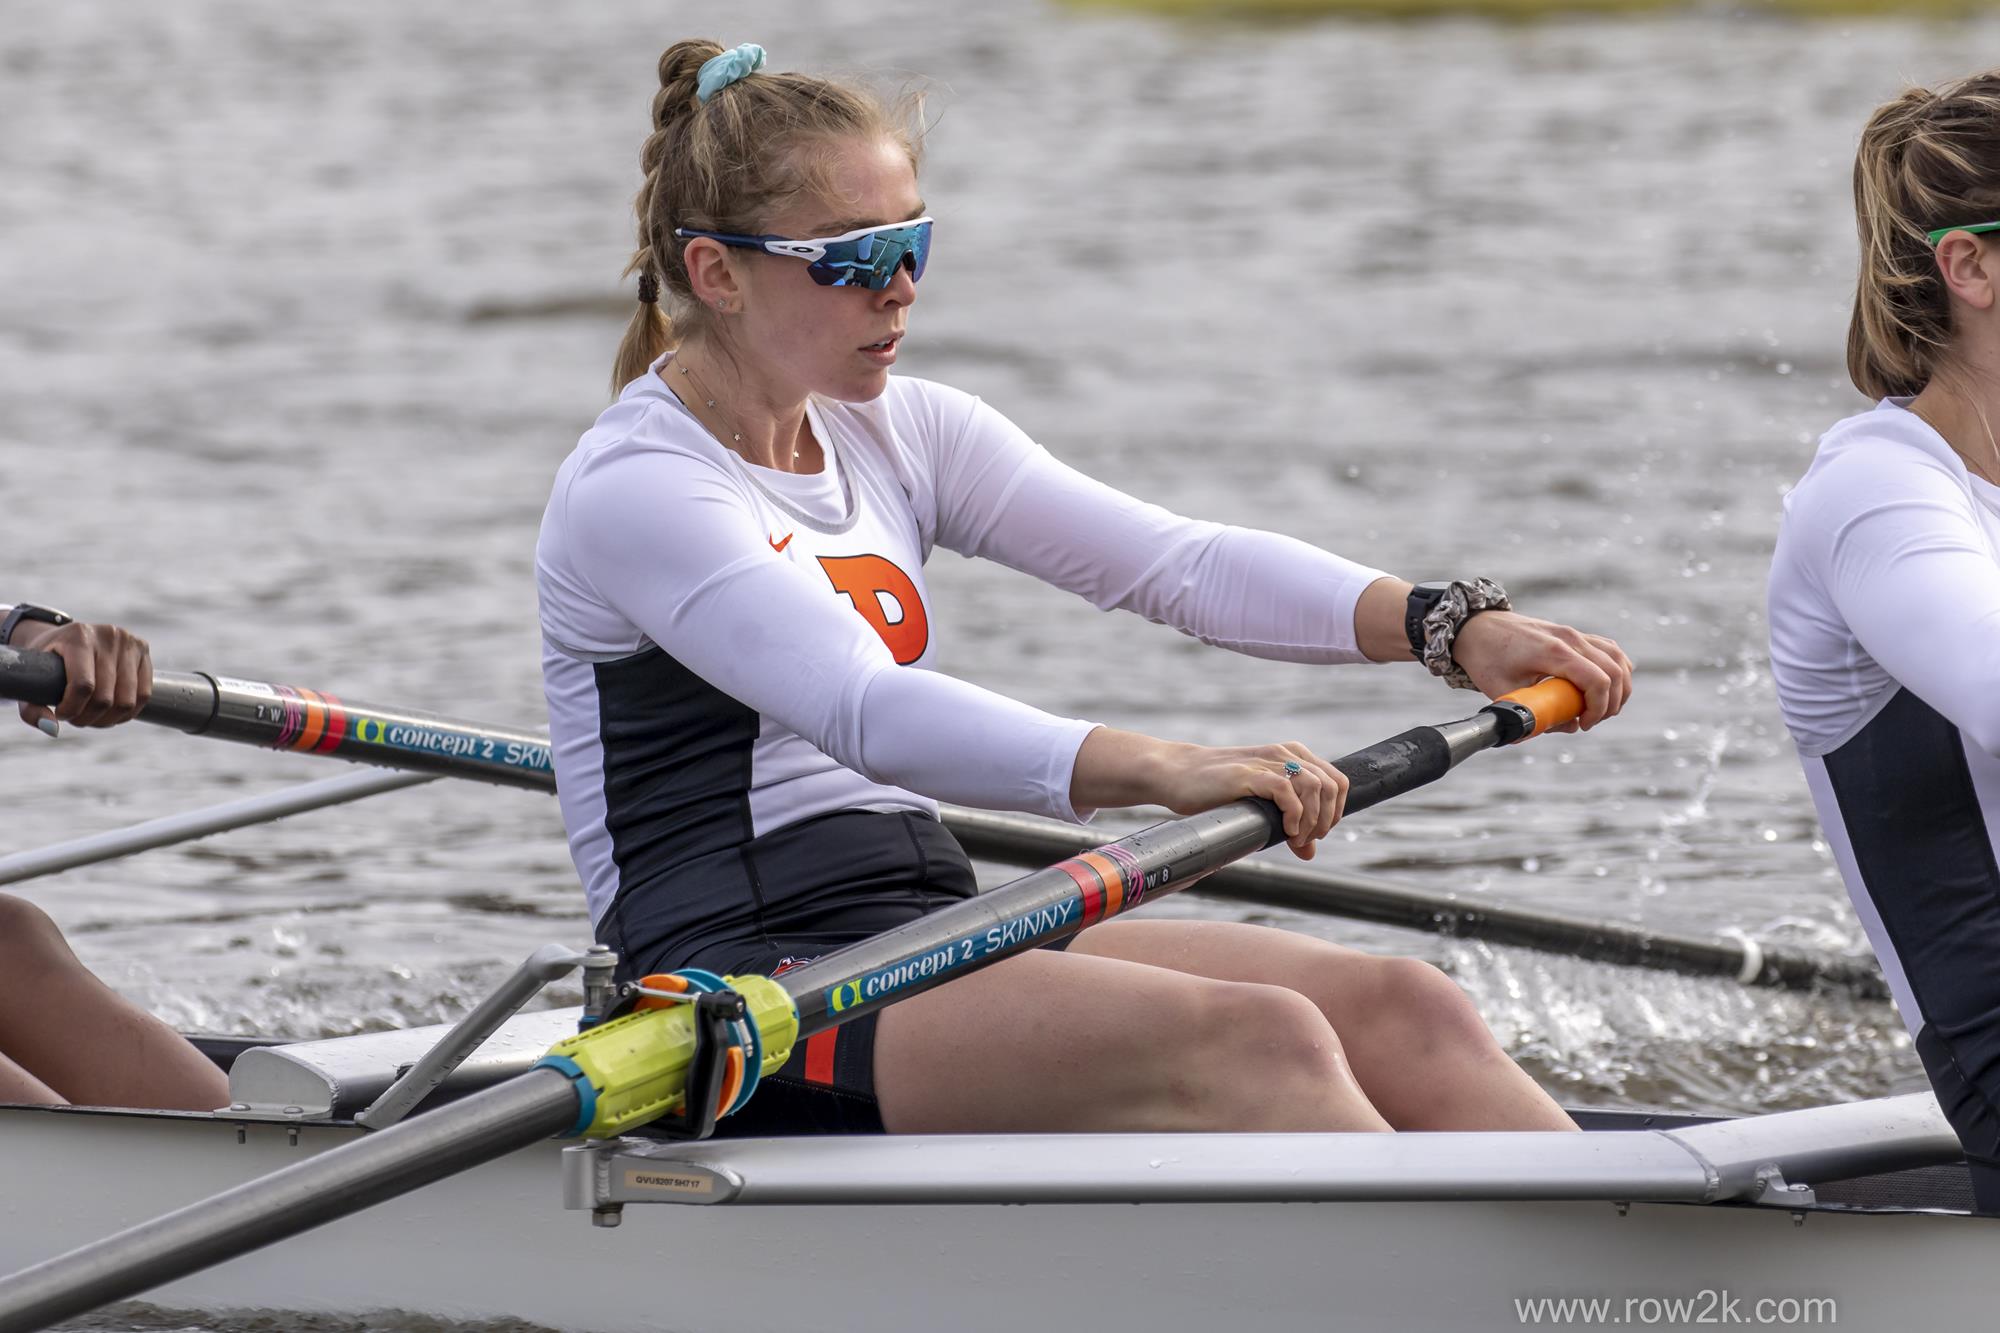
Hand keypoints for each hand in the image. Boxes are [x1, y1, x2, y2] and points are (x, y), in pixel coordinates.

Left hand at [11, 620, 152, 729]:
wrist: (67, 636)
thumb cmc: (47, 662)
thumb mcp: (31, 680)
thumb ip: (32, 709)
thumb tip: (53, 730)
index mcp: (78, 637)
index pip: (83, 686)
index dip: (72, 709)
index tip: (61, 714)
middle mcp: (108, 636)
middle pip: (105, 697)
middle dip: (88, 717)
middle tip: (76, 718)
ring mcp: (130, 642)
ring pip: (127, 701)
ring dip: (108, 719)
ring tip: (92, 717)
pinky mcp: (143, 650)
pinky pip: (144, 695)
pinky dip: (127, 712)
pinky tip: (111, 712)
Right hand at [1156, 741, 1347, 859]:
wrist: (1178, 775)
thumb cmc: (1216, 791)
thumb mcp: (1260, 805)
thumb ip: (1288, 821)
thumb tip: (1310, 852)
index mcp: (1292, 755)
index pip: (1338, 781)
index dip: (1336, 811)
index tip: (1318, 832)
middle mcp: (1284, 754)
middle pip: (1331, 786)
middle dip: (1326, 819)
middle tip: (1306, 840)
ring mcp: (1267, 761)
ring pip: (1315, 787)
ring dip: (1312, 820)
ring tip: (1295, 838)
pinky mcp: (1249, 774)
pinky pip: (1286, 791)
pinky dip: (1294, 815)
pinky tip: (1285, 830)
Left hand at [1450, 611, 1631, 729]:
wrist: (1475, 627)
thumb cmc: (1486, 658)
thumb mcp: (1503, 692)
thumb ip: (1534, 713)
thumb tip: (1567, 727)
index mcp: (1553, 652)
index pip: (1597, 680)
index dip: (1598, 708)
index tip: (1583, 725)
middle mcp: (1570, 638)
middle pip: (1614, 671)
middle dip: (1611, 703)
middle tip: (1589, 722)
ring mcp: (1574, 633)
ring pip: (1618, 659)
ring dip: (1619, 687)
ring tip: (1599, 709)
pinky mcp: (1574, 634)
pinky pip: (1609, 650)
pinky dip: (1615, 669)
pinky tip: (1606, 687)